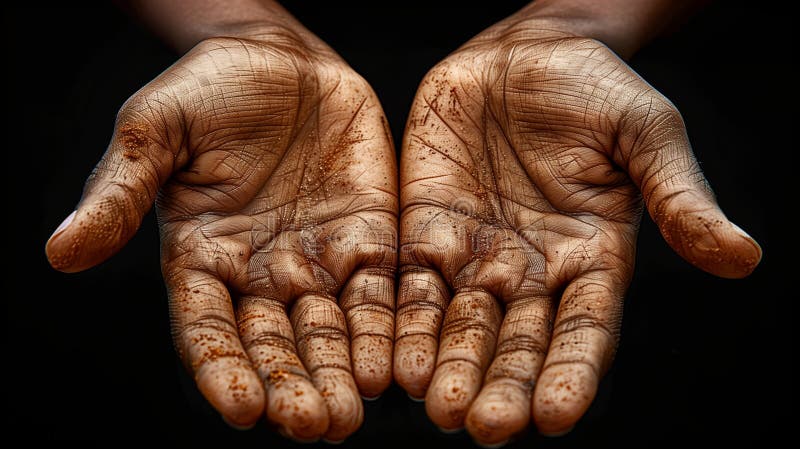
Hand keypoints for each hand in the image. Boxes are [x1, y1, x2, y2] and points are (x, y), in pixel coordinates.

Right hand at [46, 31, 396, 440]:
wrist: (279, 59)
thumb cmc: (206, 90)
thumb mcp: (155, 130)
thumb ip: (121, 194)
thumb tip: (61, 253)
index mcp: (201, 258)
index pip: (208, 327)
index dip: (223, 367)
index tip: (243, 408)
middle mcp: (260, 273)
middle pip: (275, 343)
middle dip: (294, 385)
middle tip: (314, 425)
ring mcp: (317, 260)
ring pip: (331, 330)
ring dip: (342, 373)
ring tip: (353, 414)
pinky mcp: (367, 239)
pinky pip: (380, 292)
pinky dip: (387, 329)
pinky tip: (396, 365)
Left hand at [394, 15, 760, 444]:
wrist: (526, 53)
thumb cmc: (597, 89)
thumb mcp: (646, 134)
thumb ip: (678, 197)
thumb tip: (742, 258)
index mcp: (592, 260)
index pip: (584, 330)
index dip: (572, 372)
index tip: (557, 417)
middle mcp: (532, 272)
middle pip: (518, 343)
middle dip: (502, 386)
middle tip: (485, 429)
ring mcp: (476, 255)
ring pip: (460, 324)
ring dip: (448, 368)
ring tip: (436, 409)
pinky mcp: (427, 230)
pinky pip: (412, 283)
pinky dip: (403, 322)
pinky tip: (392, 358)